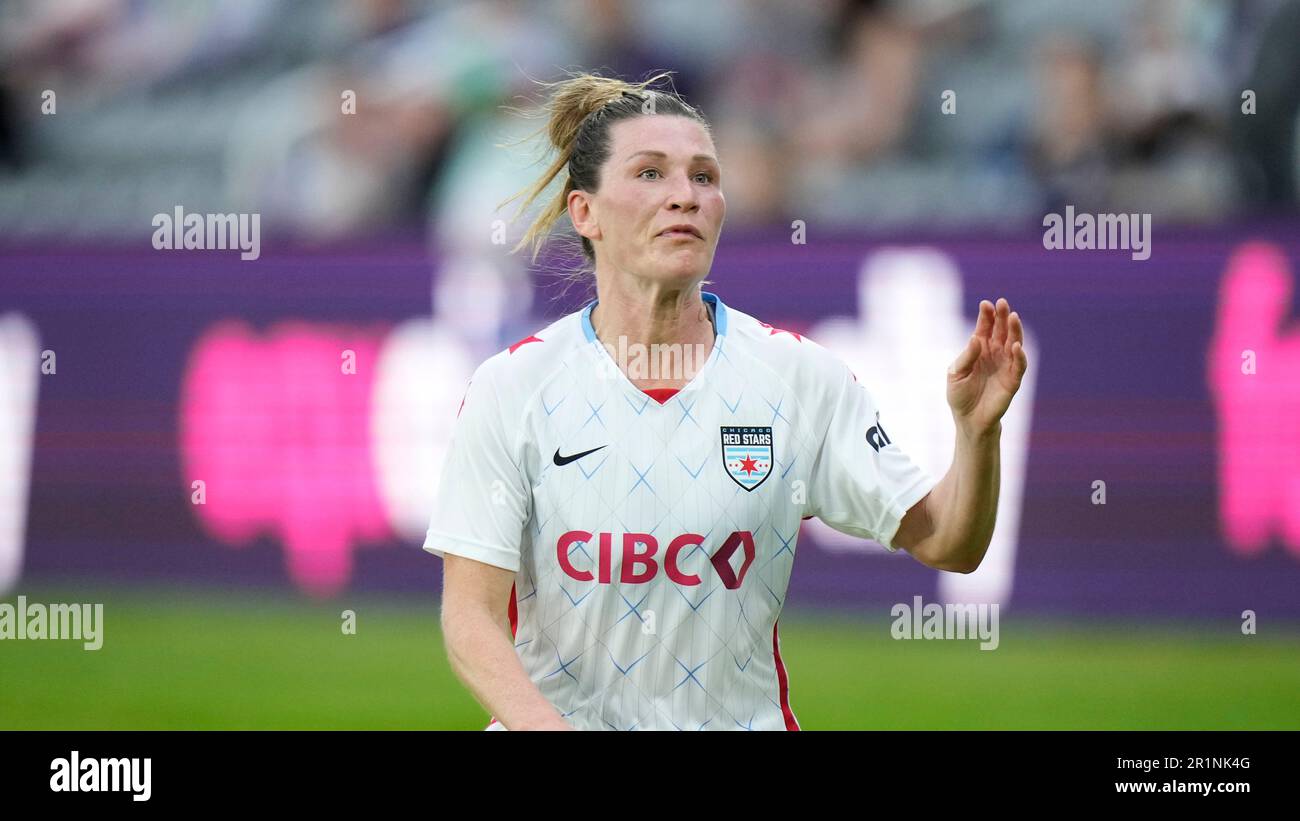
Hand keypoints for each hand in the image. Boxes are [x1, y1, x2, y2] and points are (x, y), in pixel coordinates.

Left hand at [946, 298, 1027, 433]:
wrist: (968, 419)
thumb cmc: (960, 394)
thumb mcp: (955, 374)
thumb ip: (966, 357)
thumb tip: (976, 338)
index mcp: (979, 348)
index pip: (984, 327)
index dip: (986, 315)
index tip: (986, 304)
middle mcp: (995, 353)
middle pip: (1002, 331)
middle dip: (1003, 317)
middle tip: (1003, 303)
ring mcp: (1005, 365)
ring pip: (1014, 343)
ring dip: (1015, 331)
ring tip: (1014, 317)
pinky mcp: (1013, 380)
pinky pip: (1019, 365)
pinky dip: (1020, 355)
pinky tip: (1017, 345)